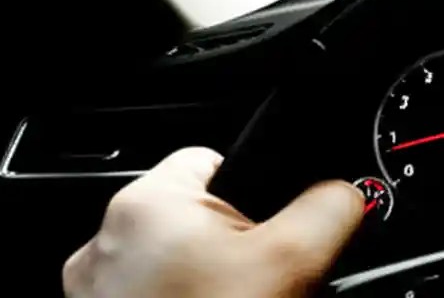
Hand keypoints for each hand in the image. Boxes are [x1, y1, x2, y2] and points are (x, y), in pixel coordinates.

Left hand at [63, 147, 362, 297]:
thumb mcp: (297, 260)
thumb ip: (331, 205)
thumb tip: (347, 191)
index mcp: (147, 204)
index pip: (220, 160)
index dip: (263, 193)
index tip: (277, 233)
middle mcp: (106, 243)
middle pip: (202, 218)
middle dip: (239, 248)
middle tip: (261, 286)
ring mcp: (97, 292)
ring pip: (179, 264)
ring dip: (211, 283)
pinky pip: (156, 297)